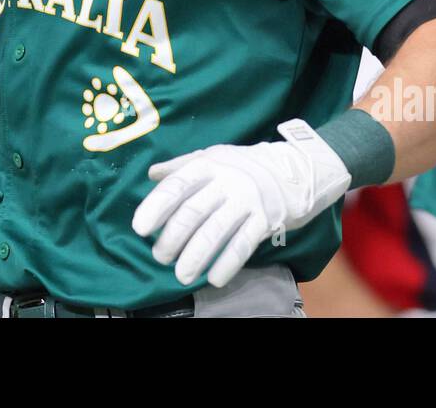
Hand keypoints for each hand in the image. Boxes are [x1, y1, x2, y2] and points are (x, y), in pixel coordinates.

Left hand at [132, 119, 350, 288]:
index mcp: (208, 164)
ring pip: (216, 231)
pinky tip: (214, 278)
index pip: (176, 185)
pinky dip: (227, 263)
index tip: (140, 229)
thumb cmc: (245, 165)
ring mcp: (247, 199)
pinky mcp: (266, 219)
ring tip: (182, 275)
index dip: (155, 207)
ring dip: (195, 256)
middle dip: (172, 238)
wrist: (295, 168)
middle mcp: (226, 180)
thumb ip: (182, 165)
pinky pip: (243, 244)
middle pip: (193, 211)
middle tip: (160, 256)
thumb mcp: (213, 156)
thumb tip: (152, 173)